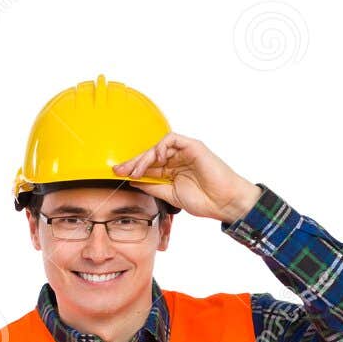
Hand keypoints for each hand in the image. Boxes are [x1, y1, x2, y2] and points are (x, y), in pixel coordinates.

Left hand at [112, 136, 261, 224]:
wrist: (224, 202)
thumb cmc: (204, 200)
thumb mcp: (171, 196)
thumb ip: (153, 187)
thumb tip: (135, 182)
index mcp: (172, 171)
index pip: (149, 166)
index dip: (133, 169)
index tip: (118, 174)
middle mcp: (177, 159)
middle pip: (150, 155)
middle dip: (133, 162)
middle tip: (120, 169)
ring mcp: (185, 151)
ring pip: (158, 147)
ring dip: (145, 157)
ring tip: (137, 170)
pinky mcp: (192, 146)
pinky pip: (172, 140)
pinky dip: (161, 147)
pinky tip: (156, 159)